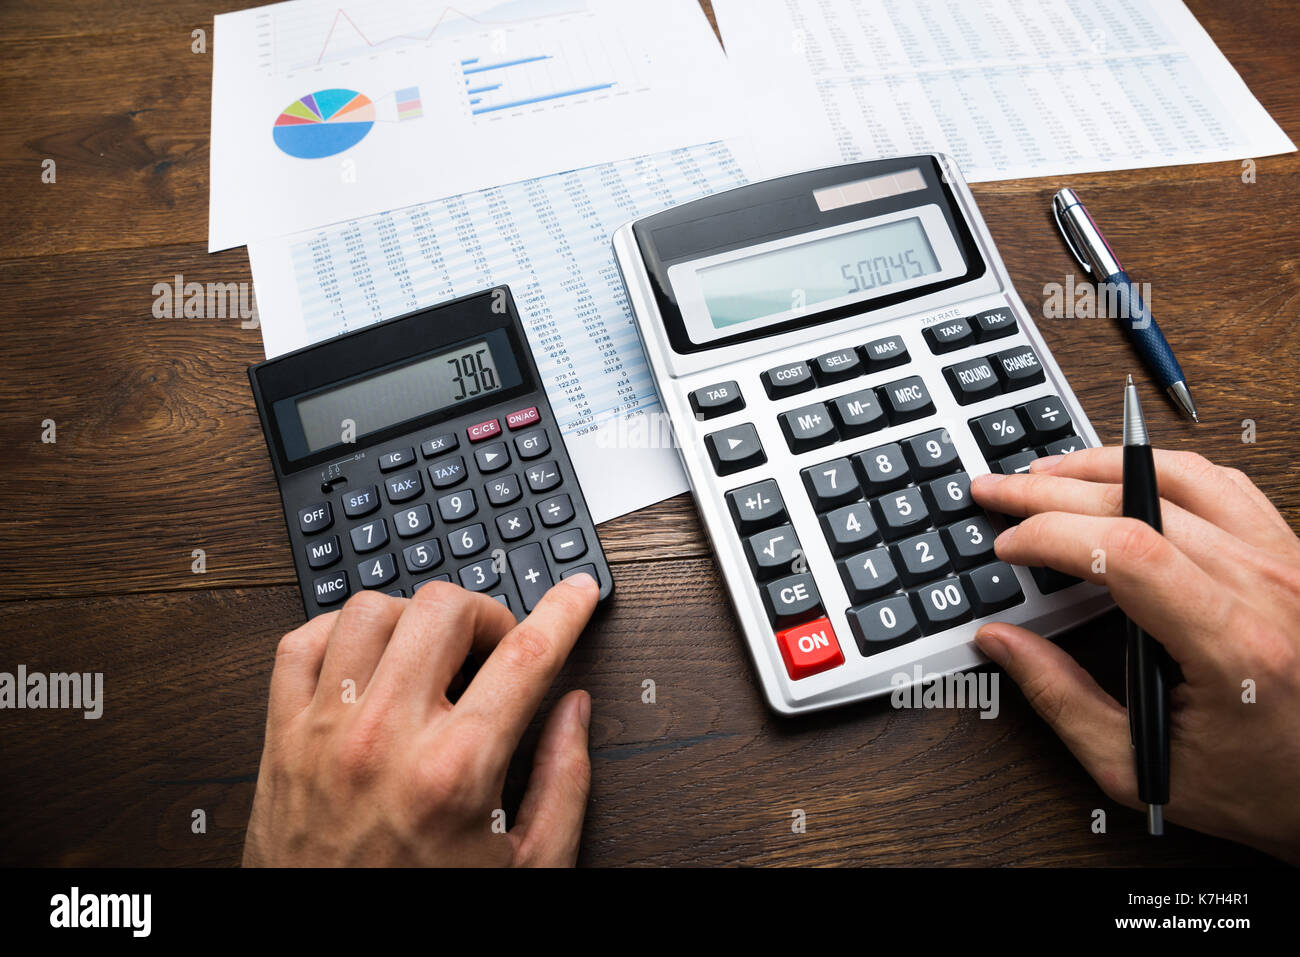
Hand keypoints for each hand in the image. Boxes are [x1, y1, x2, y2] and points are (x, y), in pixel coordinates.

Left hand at [242, 574, 599, 866]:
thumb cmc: (425, 915)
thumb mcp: (526, 869)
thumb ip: (565, 783)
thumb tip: (574, 710)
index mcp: (457, 771)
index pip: (527, 654)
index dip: (564, 609)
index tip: (577, 591)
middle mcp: (386, 738)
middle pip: (444, 609)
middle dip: (486, 614)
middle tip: (495, 648)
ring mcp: (325, 731)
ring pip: (370, 610)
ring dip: (413, 618)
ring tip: (431, 654)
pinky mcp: (280, 738)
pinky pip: (301, 641)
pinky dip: (339, 632)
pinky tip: (368, 658)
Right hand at [970, 447, 1299, 861]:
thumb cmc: (1259, 788)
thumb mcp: (1139, 768)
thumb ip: (1060, 700)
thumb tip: (1000, 641)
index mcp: (1233, 646)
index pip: (1125, 550)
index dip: (1051, 535)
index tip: (1008, 547)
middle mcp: (1270, 589)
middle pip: (1142, 501)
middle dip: (1052, 491)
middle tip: (998, 491)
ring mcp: (1288, 564)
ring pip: (1184, 476)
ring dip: (1104, 466)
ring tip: (1048, 474)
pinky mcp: (1293, 557)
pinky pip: (1224, 485)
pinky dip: (1163, 471)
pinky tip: (1124, 479)